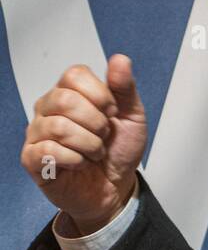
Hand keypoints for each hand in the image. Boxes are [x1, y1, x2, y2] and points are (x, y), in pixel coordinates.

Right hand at [20, 53, 147, 233]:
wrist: (116, 189)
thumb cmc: (118, 152)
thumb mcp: (132, 118)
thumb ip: (125, 89)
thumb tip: (120, 60)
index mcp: (70, 93)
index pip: (75, 75)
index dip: (101, 96)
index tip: (112, 113)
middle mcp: (49, 108)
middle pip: (65, 100)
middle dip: (96, 123)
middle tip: (103, 136)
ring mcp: (38, 132)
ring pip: (59, 127)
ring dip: (89, 145)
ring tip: (94, 153)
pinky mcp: (32, 158)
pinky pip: (48, 151)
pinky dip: (75, 160)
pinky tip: (80, 163)